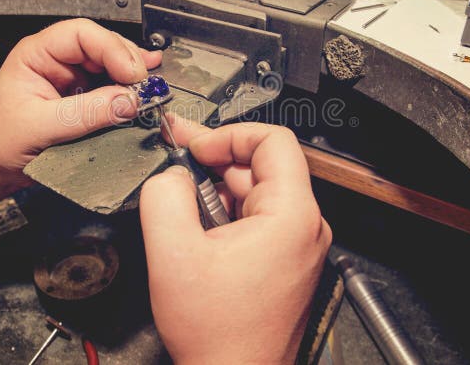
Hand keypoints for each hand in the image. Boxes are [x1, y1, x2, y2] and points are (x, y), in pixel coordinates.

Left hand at [0, 19, 160, 191]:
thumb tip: (127, 101)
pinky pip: (111, 85)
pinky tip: (144, 86)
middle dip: (127, 61)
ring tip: (149, 85)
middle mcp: (56, 61)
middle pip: (102, 45)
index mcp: (36, 54)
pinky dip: (129, 87)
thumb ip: (85, 113)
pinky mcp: (82, 97)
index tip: (131, 73)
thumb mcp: (40, 127)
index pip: (81, 34)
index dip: (111, 49)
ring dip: (132, 74)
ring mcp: (71, 78)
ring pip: (111, 64)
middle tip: (145, 84)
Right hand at [140, 118, 331, 363]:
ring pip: (256, 192)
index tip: (194, 148)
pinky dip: (226, 215)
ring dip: (216, 192)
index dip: (228, 135)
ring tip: (185, 215)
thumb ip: (164, 195)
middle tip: (175, 168)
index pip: (273, 140)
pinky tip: (201, 237)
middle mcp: (305, 227)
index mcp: (291, 215)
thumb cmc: (218, 335)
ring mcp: (298, 245)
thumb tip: (172, 172)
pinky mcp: (286, 260)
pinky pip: (257, 219)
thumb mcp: (172, 254)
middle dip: (214, 163)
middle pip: (261, 165)